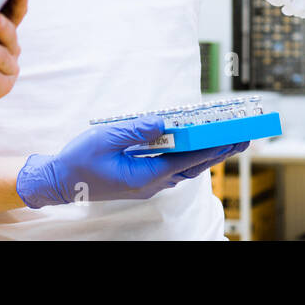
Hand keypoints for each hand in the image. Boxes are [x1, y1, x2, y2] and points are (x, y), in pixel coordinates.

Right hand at [15, 116, 248, 207]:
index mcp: (144, 176)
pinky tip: (199, 145)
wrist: (60, 181)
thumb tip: (162, 121)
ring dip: (208, 154)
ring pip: (186, 168)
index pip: (187, 160)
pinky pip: (174, 167)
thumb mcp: (105, 139)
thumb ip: (135, 130)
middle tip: (243, 137)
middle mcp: (151, 182)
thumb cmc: (79, 160)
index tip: (232, 137)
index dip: (212, 148)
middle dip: (219, 151)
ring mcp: (148, 182)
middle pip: (193, 166)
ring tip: (229, 139)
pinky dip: (191, 156)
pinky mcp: (143, 177)